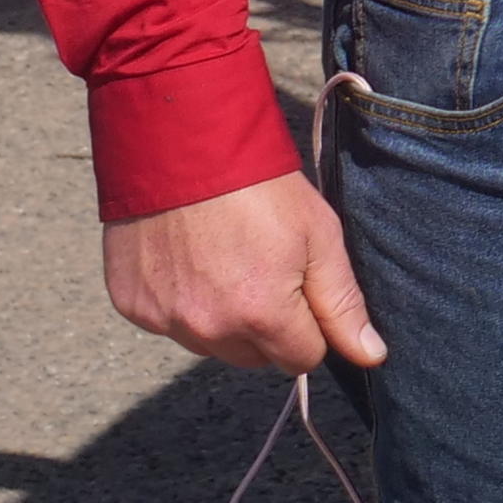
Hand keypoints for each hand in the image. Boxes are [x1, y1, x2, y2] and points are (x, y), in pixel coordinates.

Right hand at [105, 170, 385, 372]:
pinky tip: (188, 256)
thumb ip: (342, 303)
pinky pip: (170, 322)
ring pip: (211, 343)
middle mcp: (209, 329)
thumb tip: (370, 356)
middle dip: (268, 325)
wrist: (181, 144)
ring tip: (224, 258)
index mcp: (261, 316)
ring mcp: (164, 319)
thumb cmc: (260, 186)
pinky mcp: (132, 305)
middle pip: (255, 356)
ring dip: (223, 317)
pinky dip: (182, 301)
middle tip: (264, 267)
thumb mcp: (319, 234)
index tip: (303, 286)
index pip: (302, 358)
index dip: (311, 326)